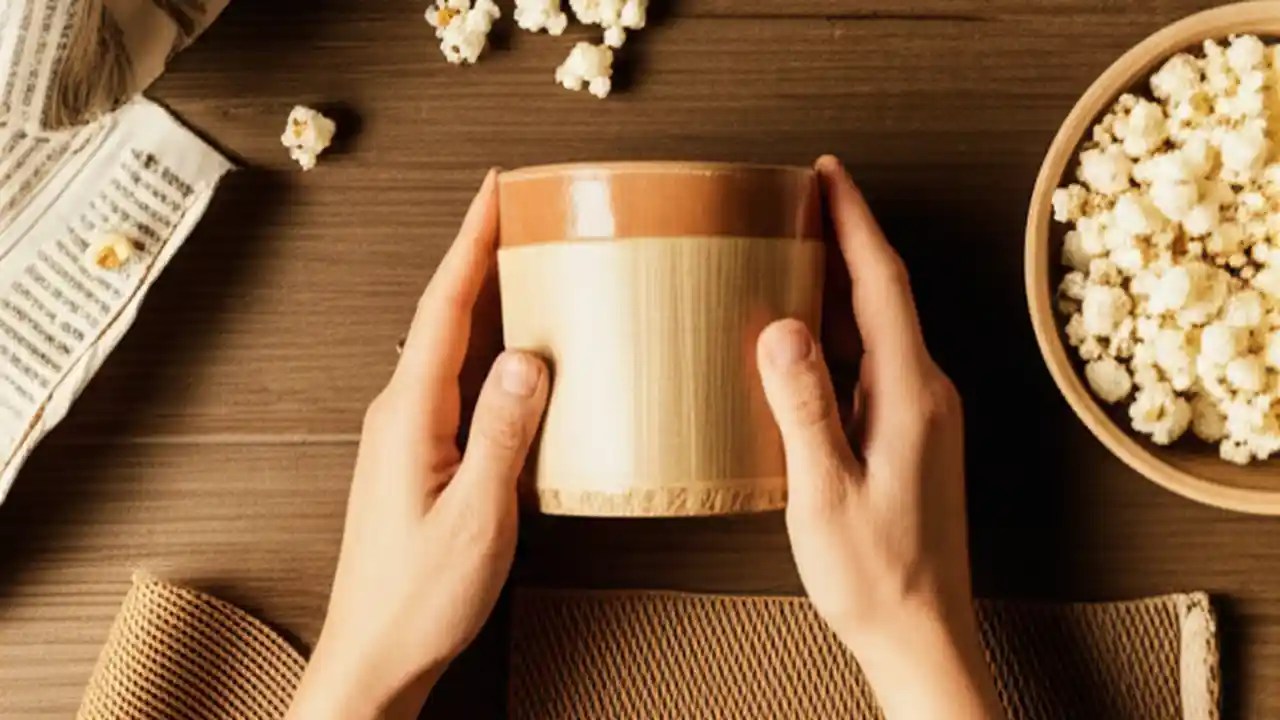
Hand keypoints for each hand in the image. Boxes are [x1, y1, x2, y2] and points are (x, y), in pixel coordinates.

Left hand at [287, 170, 549, 719]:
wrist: (375, 654)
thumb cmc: (418, 597)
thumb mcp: (477, 516)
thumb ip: (504, 433)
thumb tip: (528, 358)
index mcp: (410, 416)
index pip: (444, 309)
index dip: (470, 244)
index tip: (494, 192)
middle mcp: (401, 414)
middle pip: (446, 317)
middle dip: (483, 259)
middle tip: (526, 216)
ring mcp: (408, 436)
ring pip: (453, 352)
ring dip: (488, 306)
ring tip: (530, 271)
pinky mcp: (421, 459)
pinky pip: (459, 388)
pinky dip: (489, 358)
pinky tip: (518, 364)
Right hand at [756, 156, 1002, 718]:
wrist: (922, 633)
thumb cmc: (875, 574)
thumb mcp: (824, 493)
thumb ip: (804, 407)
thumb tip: (781, 328)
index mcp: (910, 395)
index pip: (883, 284)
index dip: (854, 221)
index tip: (827, 173)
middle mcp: (926, 393)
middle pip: (883, 295)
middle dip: (842, 240)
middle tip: (794, 201)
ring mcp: (923, 414)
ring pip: (878, 329)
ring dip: (838, 287)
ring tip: (789, 256)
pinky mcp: (911, 436)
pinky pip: (873, 363)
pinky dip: (838, 335)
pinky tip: (803, 341)